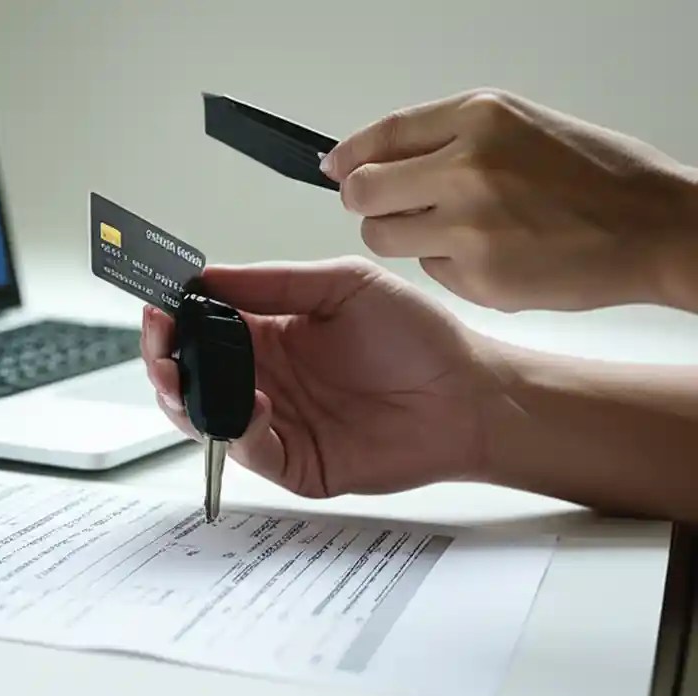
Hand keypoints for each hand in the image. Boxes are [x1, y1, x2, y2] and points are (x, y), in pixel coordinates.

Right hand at [142, 257, 499, 497]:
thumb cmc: (418, 337)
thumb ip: (273, 283)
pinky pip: (247, 452)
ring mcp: (275, 422)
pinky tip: (257, 406)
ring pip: (203, 417)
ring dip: (182, 398)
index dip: (171, 316)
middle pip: (188, 374)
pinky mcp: (294, 462)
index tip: (156, 304)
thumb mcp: (344, 285)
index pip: (200, 323)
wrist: (470, 396)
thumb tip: (207, 276)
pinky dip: (239, 433)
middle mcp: (264, 377)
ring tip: (180, 375)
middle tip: (158, 343)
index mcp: (269, 331)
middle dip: (161, 359)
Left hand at [321, 88, 697, 311]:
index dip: (349, 156)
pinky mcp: (477, 279)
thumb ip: (445, 137)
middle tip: (386, 205)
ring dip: (398, 235)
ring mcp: (468, 228)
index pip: (380, 137)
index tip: (335, 166)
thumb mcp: (518, 126)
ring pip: (382, 238)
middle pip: (363, 192)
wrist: (656, 230)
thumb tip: (371, 156)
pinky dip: (447, 265)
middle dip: (365, 200)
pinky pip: (428, 271)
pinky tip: (490, 254)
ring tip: (447, 230)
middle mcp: (465, 170)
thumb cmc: (597, 176)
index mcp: (478, 120)